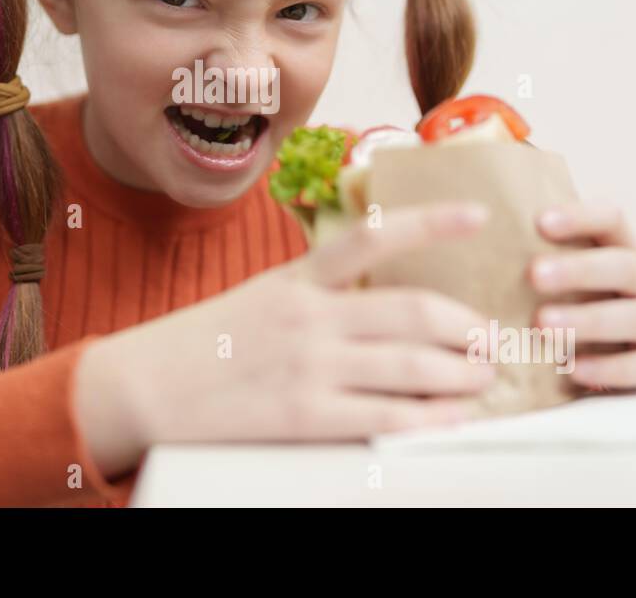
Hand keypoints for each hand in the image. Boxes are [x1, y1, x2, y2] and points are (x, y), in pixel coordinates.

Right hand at [75, 201, 498, 478]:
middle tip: (493, 336)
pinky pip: (382, 417)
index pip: (373, 238)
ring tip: (482, 377)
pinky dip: (425, 419)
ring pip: (408, 364)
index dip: (430, 223)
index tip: (476, 215)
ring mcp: (307, 366)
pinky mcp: (302, 417)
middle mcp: (308, 316)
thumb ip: (315, 294)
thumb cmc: (201, 345)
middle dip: (465, 324)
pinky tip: (449, 419)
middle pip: (411, 310)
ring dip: (458, 372)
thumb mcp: (258, 298)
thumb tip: (378, 301)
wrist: (141, 388)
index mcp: (296, 279)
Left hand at [529, 201, 635, 393]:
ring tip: (543, 325)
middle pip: (625, 266)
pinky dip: (609, 369)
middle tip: (534, 275)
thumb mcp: (577, 286)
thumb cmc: (594, 312)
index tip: (540, 222)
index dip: (580, 218)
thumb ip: (546, 266)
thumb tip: (478, 248)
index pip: (611, 220)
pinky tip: (574, 371)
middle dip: (579, 270)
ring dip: (588, 320)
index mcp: (626, 251)